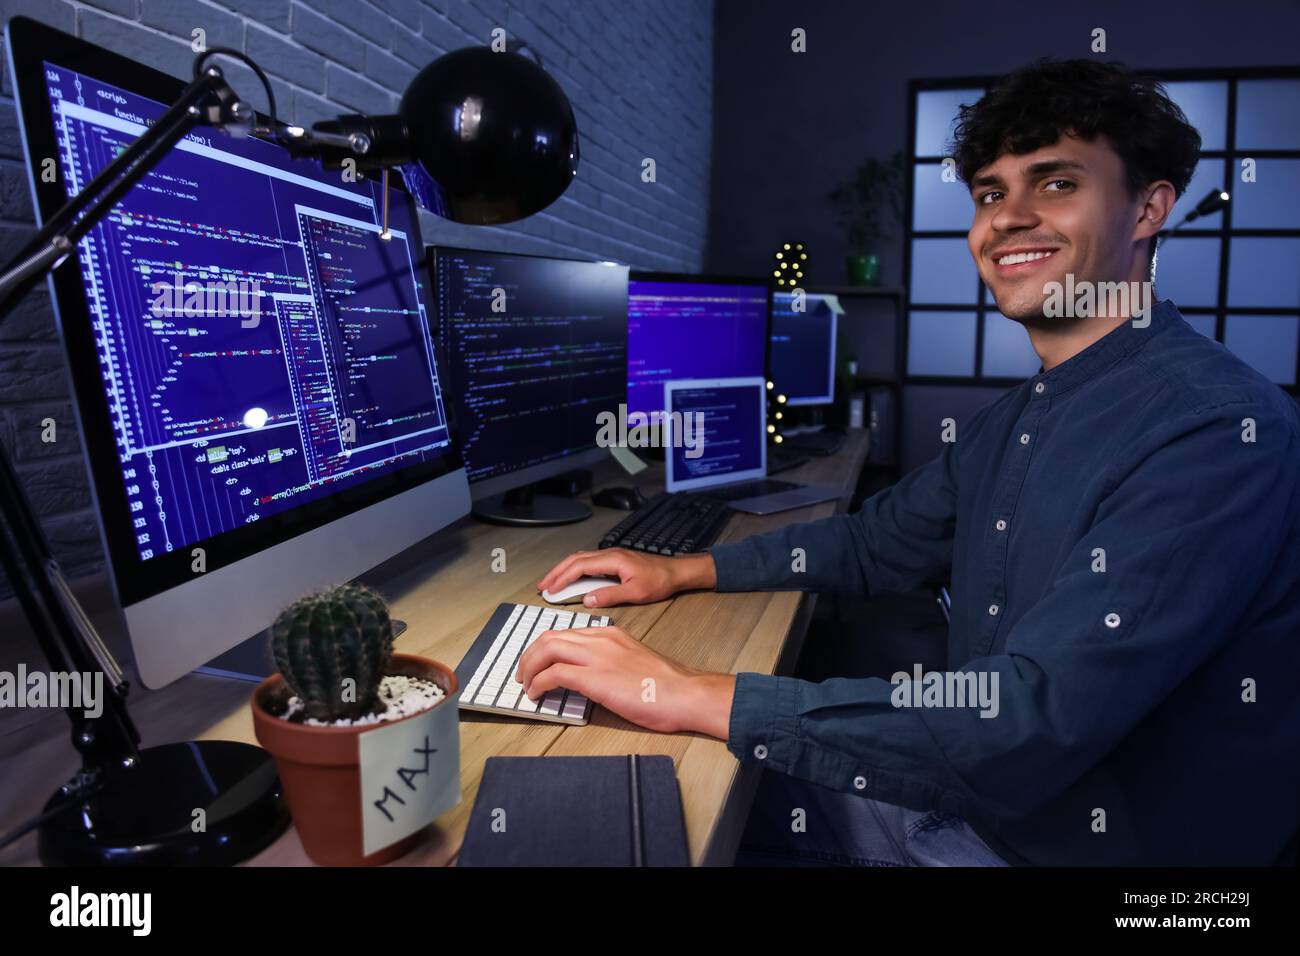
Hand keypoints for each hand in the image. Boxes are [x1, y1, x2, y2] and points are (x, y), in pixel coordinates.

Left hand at [515, 624, 734, 735]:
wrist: (684, 693)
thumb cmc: (665, 685)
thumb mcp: (632, 662)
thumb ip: (609, 661)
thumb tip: (588, 677)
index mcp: (610, 634)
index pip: (565, 632)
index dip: (544, 647)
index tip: (537, 661)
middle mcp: (600, 639)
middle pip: (550, 637)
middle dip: (530, 655)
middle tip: (523, 673)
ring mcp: (597, 656)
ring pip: (547, 650)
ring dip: (529, 668)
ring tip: (525, 684)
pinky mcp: (595, 677)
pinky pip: (554, 674)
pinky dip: (539, 683)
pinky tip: (537, 694)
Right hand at [536, 548, 715, 607]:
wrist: (676, 572)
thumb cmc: (660, 580)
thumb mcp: (635, 592)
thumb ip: (609, 595)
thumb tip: (587, 600)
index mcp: (612, 560)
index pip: (579, 566)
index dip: (562, 578)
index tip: (550, 589)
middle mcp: (609, 554)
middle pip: (575, 559)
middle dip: (556, 572)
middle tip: (543, 585)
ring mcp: (612, 556)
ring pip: (580, 559)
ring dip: (564, 569)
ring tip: (552, 582)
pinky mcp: (615, 560)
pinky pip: (589, 562)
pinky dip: (575, 569)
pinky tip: (572, 578)